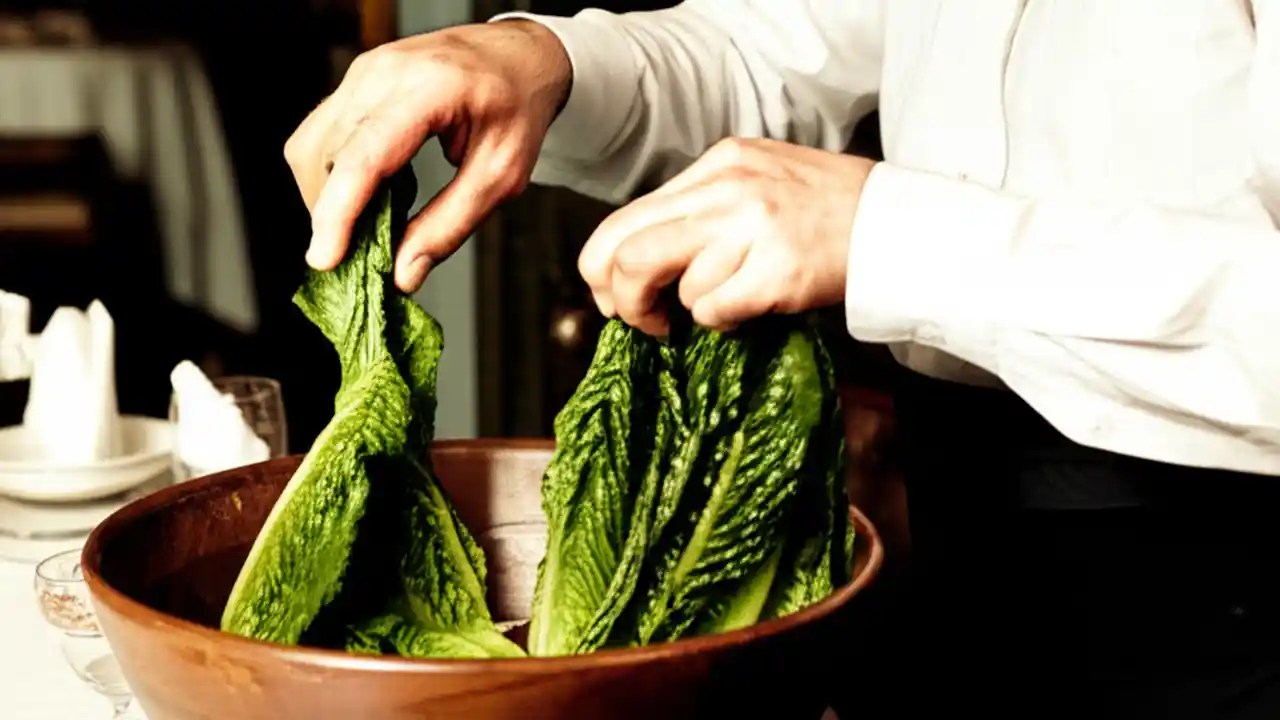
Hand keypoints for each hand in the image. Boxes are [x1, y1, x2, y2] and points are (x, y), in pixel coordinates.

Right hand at [285, 20, 570, 290]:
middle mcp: (385, 72)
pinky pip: (320, 135)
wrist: (519, 56)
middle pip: (327, 157)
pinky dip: (332, 176)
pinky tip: (369, 195)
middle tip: (365, 257)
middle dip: (335, 216)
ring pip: (311, 148)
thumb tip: (403, 275)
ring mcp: (364, 71)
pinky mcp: (355, 80)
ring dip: (328, 198)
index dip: (339, 212)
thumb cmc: (518, 108)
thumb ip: (451, 225)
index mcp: (430, 88)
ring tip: (371, 225)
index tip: (325, 259)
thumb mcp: (502, 175)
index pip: (365, 155)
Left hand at [578, 137, 875, 335]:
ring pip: (675, 287)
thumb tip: (635, 259)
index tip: (614, 296)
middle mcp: (728, 189)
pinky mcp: (777, 271)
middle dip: (622, 299)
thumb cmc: (823, 210)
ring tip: (726, 302)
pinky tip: (749, 309)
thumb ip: (699, 208)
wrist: (894, 223)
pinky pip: (713, 311)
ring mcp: (753, 229)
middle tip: (640, 321)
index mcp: (718, 165)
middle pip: (628, 253)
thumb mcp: (755, 181)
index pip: (625, 219)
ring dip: (690, 310)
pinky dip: (721, 322)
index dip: (604, 268)